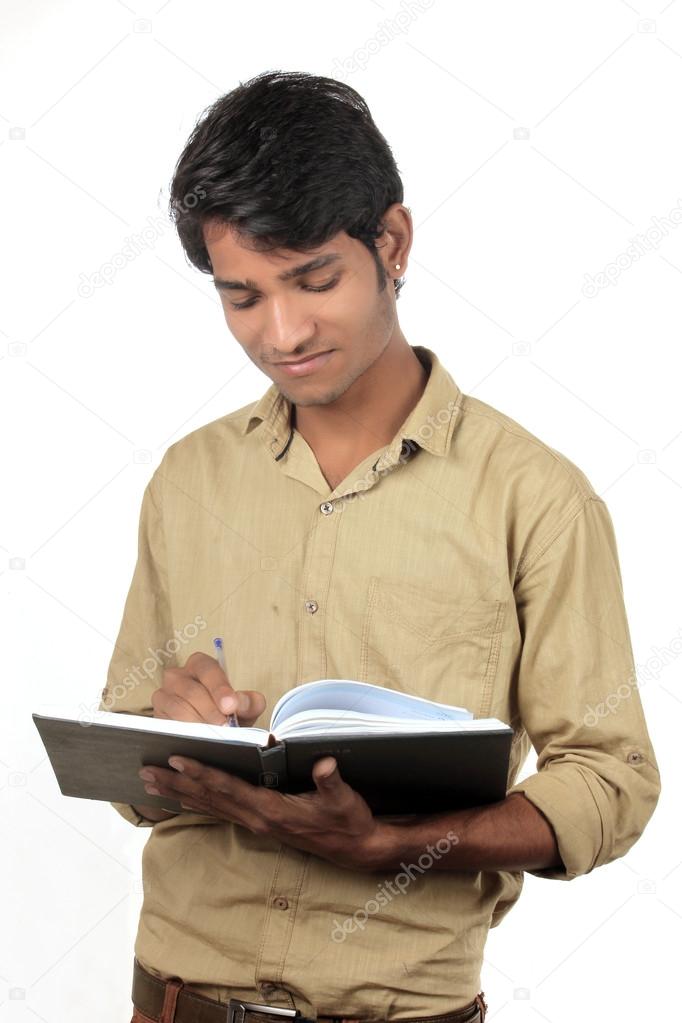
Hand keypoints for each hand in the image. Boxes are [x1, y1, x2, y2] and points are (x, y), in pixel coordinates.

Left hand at [138, 755, 387, 869]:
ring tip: (150, 784)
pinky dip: (197, 801)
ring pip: (209, 806)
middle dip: (176, 785)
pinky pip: (219, 810)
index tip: (175, 760)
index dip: (202, 773)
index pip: (229, 788)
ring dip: (179, 794)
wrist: (356, 848)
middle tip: (143, 772)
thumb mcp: (346, 800)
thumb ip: (332, 783)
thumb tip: (325, 765)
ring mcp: (255, 824)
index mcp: (271, 810)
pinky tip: (181, 796)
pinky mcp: (258, 824)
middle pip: (209, 798)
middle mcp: (256, 819)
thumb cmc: (349, 820)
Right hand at [153, 650, 266, 725]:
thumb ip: (249, 702)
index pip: (207, 669)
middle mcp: (178, 676)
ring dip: (197, 724)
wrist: (215, 731)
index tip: (230, 706)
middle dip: (211, 711)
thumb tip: (239, 703)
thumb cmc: (228, 713)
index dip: (219, 687)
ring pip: (178, 708)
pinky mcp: (157, 716)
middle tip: (225, 727)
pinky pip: (167, 724)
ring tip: (214, 736)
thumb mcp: (245, 707)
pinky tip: (197, 741)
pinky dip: (183, 733)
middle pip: (192, 691)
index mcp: (200, 665)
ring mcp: (163, 695)